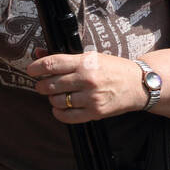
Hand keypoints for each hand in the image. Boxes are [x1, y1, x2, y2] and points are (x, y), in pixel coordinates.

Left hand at [26, 49, 143, 121]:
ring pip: (57, 100)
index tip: (31, 70)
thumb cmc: (113, 68)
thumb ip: (63, 57)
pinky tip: (59, 107)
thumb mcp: (90, 56)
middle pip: (50, 84)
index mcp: (85, 62)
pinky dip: (58, 112)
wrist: (138, 84)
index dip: (35, 68)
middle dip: (41, 85)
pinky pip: (67, 116)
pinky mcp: (95, 112)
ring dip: (51, 98)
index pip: (51, 64)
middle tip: (42, 85)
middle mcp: (87, 79)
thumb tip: (38, 53)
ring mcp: (91, 97)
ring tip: (56, 95)